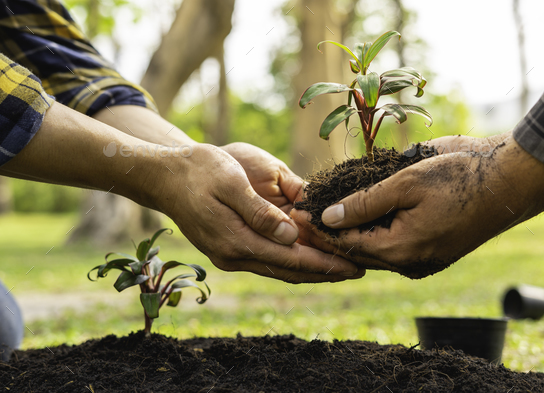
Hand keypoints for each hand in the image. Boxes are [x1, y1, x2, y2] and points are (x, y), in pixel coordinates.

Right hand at [156, 143, 362, 282]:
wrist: (165, 176)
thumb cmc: (198, 171)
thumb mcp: (230, 182)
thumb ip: (260, 212)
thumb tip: (291, 236)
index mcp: (236, 241)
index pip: (291, 259)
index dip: (325, 264)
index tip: (354, 266)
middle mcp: (235, 256)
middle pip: (289, 271)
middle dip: (325, 271)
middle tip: (359, 269)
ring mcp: (231, 255)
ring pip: (280, 268)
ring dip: (311, 268)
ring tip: (342, 265)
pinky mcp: (230, 247)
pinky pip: (269, 259)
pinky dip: (293, 259)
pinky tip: (310, 254)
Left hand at [292, 133, 543, 278]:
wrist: (507, 181)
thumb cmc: (458, 175)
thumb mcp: (405, 182)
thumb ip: (364, 202)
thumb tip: (329, 217)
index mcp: (402, 249)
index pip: (347, 245)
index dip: (319, 231)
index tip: (296, 216)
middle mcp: (410, 262)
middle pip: (357, 252)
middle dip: (328, 235)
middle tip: (299, 219)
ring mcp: (422, 260)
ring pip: (374, 251)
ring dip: (348, 235)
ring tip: (320, 217)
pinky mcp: (431, 251)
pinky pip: (392, 246)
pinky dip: (372, 233)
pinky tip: (355, 218)